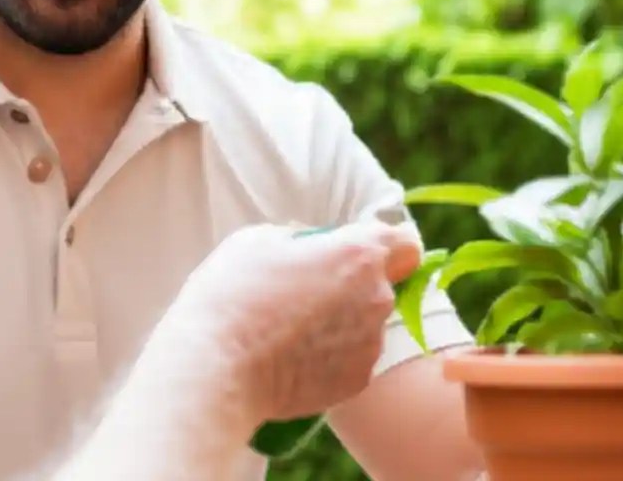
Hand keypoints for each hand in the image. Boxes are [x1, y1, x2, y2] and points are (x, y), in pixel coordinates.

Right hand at [163, 221, 421, 428]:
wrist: (216, 368)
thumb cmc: (232, 294)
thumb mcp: (259, 239)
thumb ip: (302, 239)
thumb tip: (312, 249)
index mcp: (358, 254)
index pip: (406, 244)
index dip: (388, 245)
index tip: (361, 252)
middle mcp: (375, 299)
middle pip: (380, 285)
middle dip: (350, 285)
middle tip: (303, 292)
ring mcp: (369, 345)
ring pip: (364, 324)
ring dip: (339, 322)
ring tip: (289, 329)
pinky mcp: (355, 382)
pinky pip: (350, 358)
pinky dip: (329, 356)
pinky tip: (291, 356)